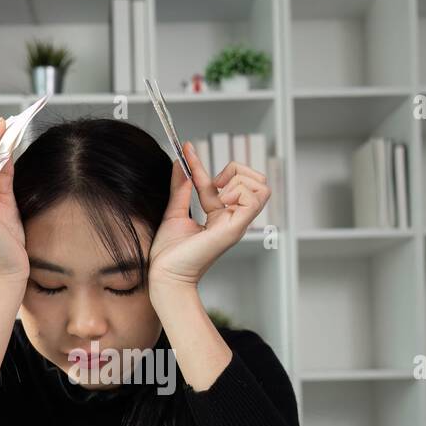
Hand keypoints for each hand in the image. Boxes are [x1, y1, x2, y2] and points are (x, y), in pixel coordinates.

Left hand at [147, 141, 270, 289]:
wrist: (164, 274)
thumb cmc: (168, 254)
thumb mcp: (174, 211)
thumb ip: (180, 186)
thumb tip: (180, 162)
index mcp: (221, 216)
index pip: (227, 181)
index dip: (204, 164)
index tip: (186, 150)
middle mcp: (233, 219)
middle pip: (257, 181)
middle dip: (237, 170)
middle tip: (214, 183)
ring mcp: (236, 223)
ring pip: (261, 187)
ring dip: (239, 181)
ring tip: (219, 195)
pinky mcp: (235, 228)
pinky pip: (255, 198)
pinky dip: (240, 190)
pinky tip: (222, 200)